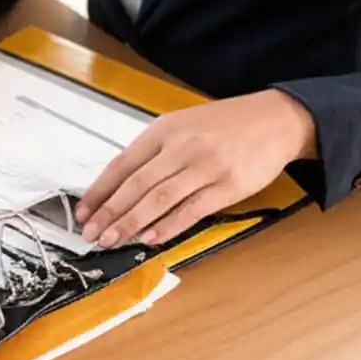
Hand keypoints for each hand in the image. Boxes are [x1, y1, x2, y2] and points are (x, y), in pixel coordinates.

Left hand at [76, 90, 317, 247]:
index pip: (122, 164)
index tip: (83, 212)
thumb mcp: (182, 125)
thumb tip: (120, 186)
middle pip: (136, 185)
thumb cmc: (225, 125)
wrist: (278, 119)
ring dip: (131, 223)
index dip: (100, 191)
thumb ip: (153, 151)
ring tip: (112, 239)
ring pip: (159, 199)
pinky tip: (150, 238)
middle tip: (91, 233)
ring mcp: (206, 167)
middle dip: (110, 213)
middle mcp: (182, 147)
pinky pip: (192, 210)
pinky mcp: (229, 186)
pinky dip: (168, 226)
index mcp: (165, 130)